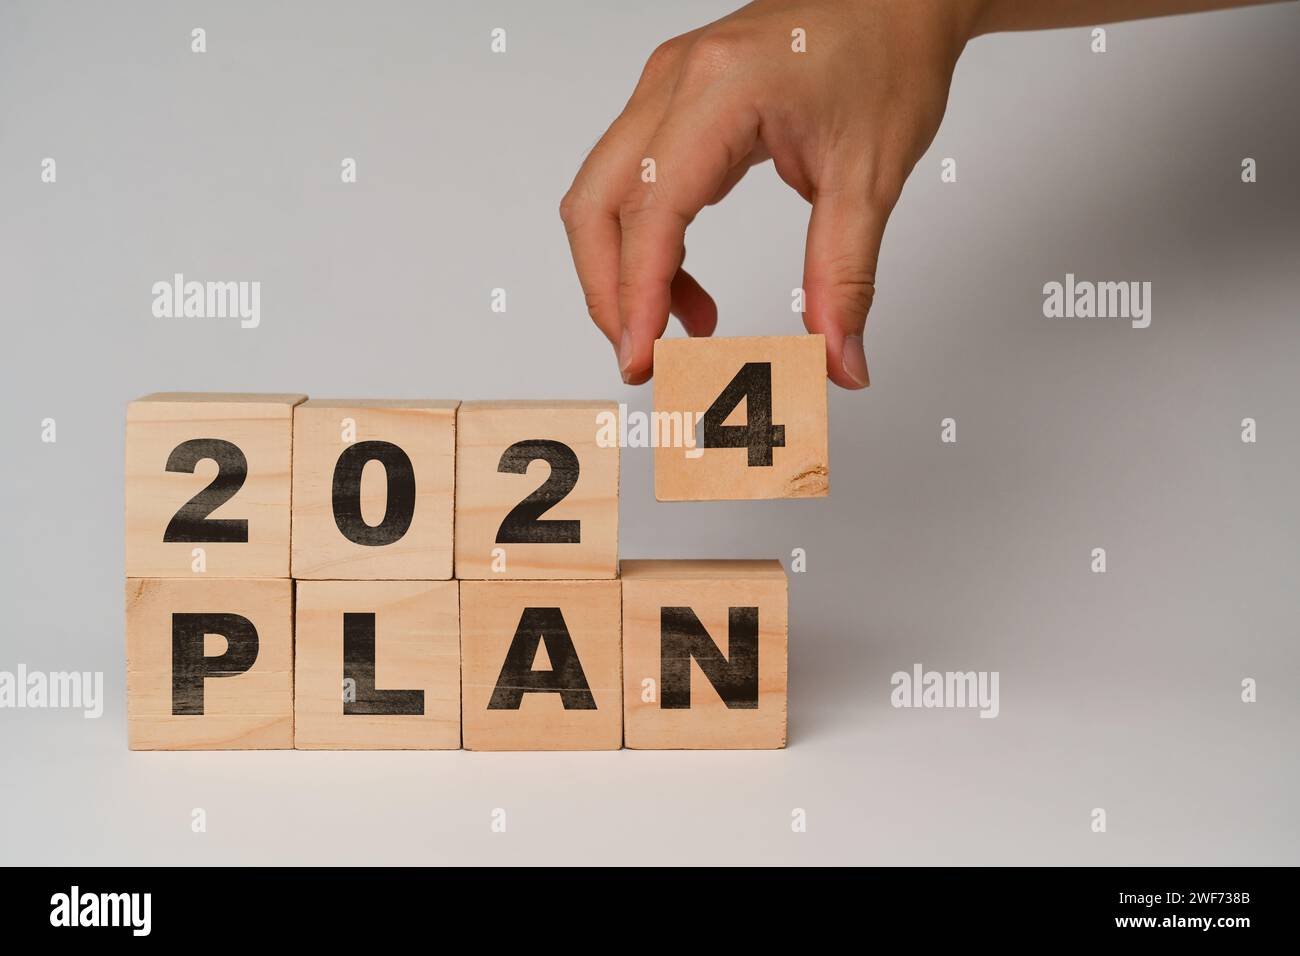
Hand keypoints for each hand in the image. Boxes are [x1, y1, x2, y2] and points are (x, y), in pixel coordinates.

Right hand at [559, 0, 979, 387]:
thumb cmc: (888, 57)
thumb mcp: (872, 178)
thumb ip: (845, 279)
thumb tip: (839, 360)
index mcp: (720, 89)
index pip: (652, 209)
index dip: (638, 293)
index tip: (642, 357)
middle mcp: (675, 81)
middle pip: (597, 203)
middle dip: (609, 291)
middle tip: (644, 355)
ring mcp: (666, 87)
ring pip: (603, 194)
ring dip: (625, 271)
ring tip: (681, 328)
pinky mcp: (674, 101)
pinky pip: (633, 183)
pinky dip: (648, 244)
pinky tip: (688, 288)